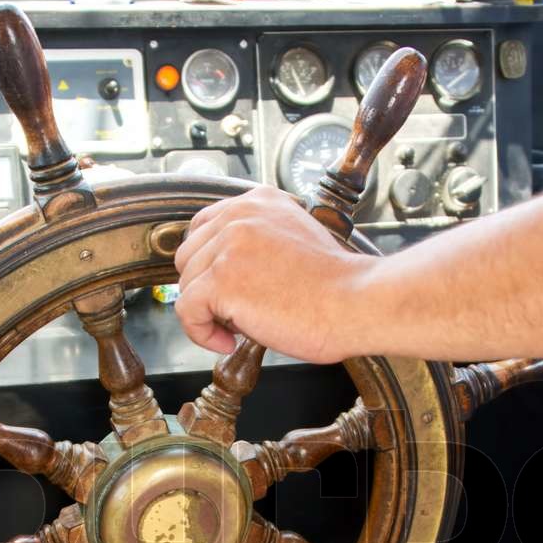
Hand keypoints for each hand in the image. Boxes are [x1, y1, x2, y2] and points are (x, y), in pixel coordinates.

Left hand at [173, 186, 379, 362]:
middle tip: (234, 311)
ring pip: (186, 284)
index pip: (204, 225)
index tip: (223, 286)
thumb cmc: (337, 285)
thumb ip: (261, 240)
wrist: (356, 302)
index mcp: (258, 201)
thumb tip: (232, 266)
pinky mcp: (221, 280)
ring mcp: (228, 246)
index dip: (208, 262)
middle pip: (189, 256)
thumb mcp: (296, 238)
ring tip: (239, 327)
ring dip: (207, 312)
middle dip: (205, 288)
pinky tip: (229, 341)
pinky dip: (202, 333)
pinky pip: (187, 311)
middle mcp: (239, 215)